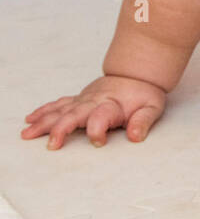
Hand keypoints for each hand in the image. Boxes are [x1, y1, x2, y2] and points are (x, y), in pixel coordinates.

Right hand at [21, 75, 166, 148]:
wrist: (138, 73)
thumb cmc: (144, 94)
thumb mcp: (152, 107)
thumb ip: (143, 121)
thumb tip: (136, 136)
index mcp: (112, 105)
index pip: (101, 118)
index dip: (98, 130)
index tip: (98, 142)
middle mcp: (94, 101)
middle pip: (74, 114)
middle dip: (62, 129)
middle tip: (52, 144)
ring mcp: (84, 100)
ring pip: (60, 110)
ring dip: (44, 121)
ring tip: (28, 133)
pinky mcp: (78, 99)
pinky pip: (58, 104)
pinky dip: (44, 111)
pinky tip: (31, 119)